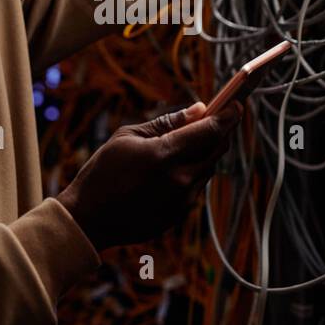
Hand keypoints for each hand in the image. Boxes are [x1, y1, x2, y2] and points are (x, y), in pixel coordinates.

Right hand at [57, 100, 243, 251]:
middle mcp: (179, 179)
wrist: (88, 219)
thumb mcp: (128, 137)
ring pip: (208, 169)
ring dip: (205, 153)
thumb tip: (198, 109)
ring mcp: (182, 200)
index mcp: (164, 154)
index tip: (237, 105)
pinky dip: (192, 174)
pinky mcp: (179, 215)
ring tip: (187, 144)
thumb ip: (166, 123)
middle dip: (221, 133)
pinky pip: (196, 188)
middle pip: (217, 150)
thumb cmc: (102, 172)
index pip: (211, 131)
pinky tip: (172, 170)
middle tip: (218, 119)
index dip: (228, 116)